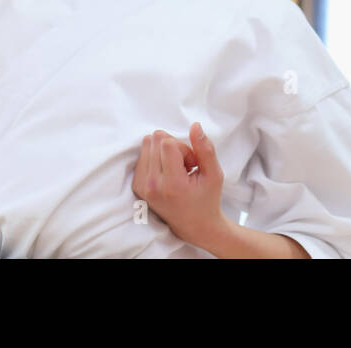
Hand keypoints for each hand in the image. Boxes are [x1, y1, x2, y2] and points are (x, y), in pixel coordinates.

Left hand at [131, 123, 225, 248]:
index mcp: (172, 184)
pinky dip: (155, 158)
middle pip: (155, 140)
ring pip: (147, 144)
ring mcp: (142, 187)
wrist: (194, 225)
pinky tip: (167, 173)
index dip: (184, 148)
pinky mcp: (136, 186)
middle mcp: (152, 186)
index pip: (167, 143)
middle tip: (185, 167)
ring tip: (176, 170)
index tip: (192, 164)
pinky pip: (142, 154)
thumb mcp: (214, 174)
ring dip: (163, 152)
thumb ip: (205, 149)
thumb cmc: (207, 198)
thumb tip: (195, 125)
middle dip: (173, 147)